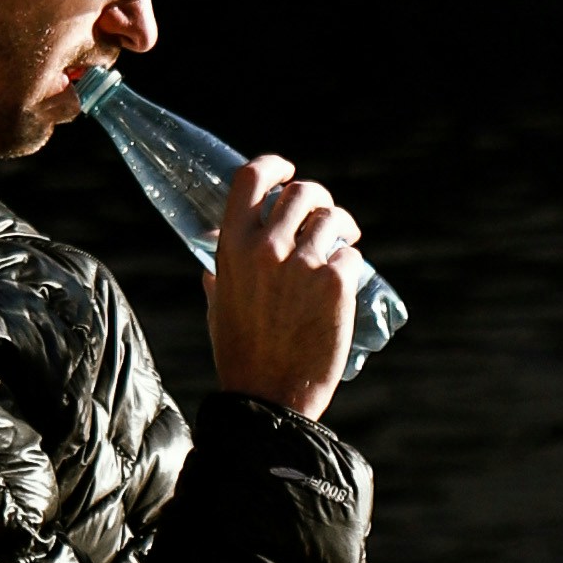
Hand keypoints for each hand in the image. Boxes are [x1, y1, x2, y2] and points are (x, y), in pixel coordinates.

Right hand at [207, 151, 360, 421]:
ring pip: (333, 219)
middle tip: (325, 216)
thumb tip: (212, 261)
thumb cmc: (240, 355)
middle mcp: (266, 247)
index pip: (251, 178)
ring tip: (343, 241)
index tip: (287, 171)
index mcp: (232, 246)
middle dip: (318, 200)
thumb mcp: (217, 307)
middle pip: (301, 192)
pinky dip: (351, 263)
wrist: (269, 397)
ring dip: (341, 228)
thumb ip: (219, 276)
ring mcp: (303, 264)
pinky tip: (345, 279)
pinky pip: (351, 255)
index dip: (274, 166)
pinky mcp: (335, 283)